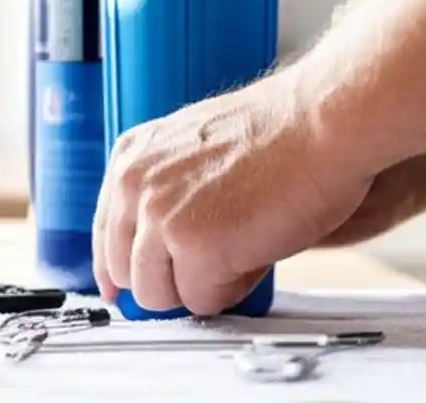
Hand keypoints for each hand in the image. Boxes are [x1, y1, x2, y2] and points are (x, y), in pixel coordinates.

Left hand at [92, 69, 374, 314]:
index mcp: (132, 157)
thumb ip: (167, 190)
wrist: (321, 123)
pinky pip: (203, 302)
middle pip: (126, 272)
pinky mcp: (195, 248)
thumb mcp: (197, 148)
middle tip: (218, 255)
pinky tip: (256, 249)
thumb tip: (158, 245)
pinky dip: (234, 288)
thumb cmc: (280, 133)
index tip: (123, 286)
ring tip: (241, 244)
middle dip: (170, 278)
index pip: (104, 233)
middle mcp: (135, 185)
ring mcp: (160, 218)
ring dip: (201, 285)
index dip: (119, 268)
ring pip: (157, 295)